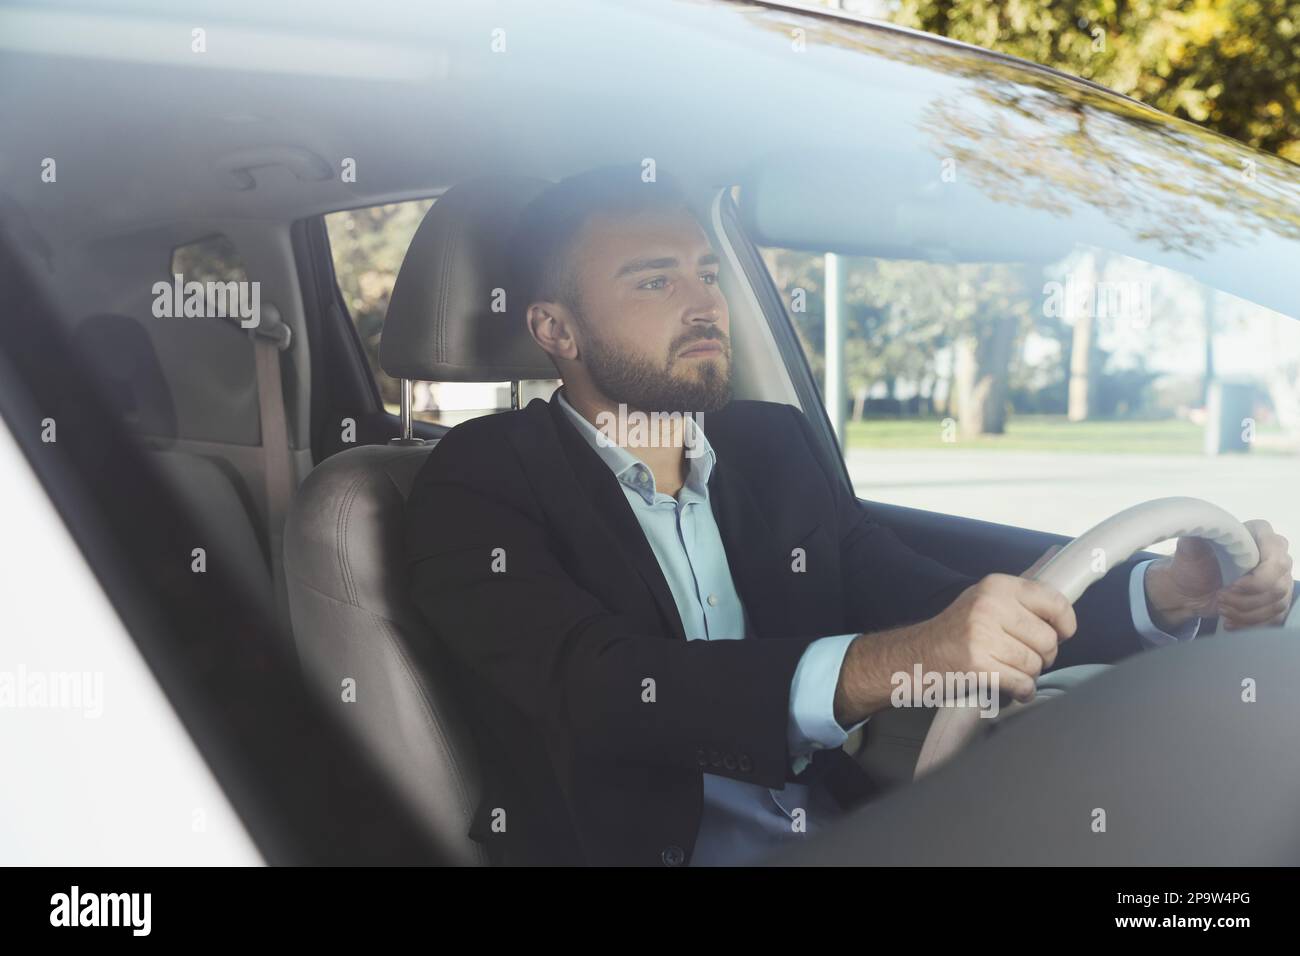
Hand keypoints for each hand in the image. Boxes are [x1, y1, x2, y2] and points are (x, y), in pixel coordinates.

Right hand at [835, 567, 1076, 723]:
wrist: (914, 656)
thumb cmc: (954, 632)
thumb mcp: (983, 601)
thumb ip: (1020, 600)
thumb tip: (1063, 606)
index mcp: (996, 586)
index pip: (1054, 601)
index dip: (1065, 623)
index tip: (1062, 633)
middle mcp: (990, 606)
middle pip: (1048, 639)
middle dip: (1043, 655)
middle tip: (1024, 657)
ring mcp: (983, 636)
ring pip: (1036, 664)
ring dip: (1029, 674)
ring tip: (1010, 670)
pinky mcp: (978, 665)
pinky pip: (1022, 683)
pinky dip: (1022, 691)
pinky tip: (1012, 688)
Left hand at [1145, 520, 1293, 631]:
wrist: (1188, 590)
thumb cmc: (1190, 565)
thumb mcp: (1190, 547)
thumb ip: (1198, 533)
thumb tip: (1202, 524)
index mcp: (1258, 533)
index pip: (1276, 552)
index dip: (1258, 576)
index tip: (1232, 585)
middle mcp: (1275, 553)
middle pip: (1278, 584)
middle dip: (1246, 598)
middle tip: (1221, 598)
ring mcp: (1279, 578)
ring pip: (1277, 603)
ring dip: (1245, 612)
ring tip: (1222, 608)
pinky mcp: (1276, 600)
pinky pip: (1275, 617)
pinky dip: (1250, 623)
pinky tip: (1231, 621)